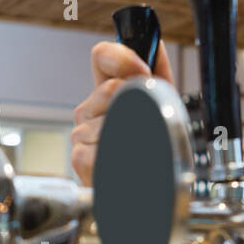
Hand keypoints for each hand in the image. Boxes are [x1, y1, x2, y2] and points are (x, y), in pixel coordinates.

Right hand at [70, 40, 174, 185]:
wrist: (151, 196)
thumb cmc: (154, 154)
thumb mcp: (161, 106)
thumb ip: (158, 74)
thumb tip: (155, 46)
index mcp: (107, 94)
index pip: (102, 56)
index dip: (121, 58)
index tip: (142, 72)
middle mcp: (90, 111)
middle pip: (111, 88)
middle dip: (136, 104)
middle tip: (148, 125)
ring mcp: (82, 135)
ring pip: (110, 117)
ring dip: (133, 134)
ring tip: (140, 151)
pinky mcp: (81, 158)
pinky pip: (104, 144)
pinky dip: (124, 154)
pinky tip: (127, 163)